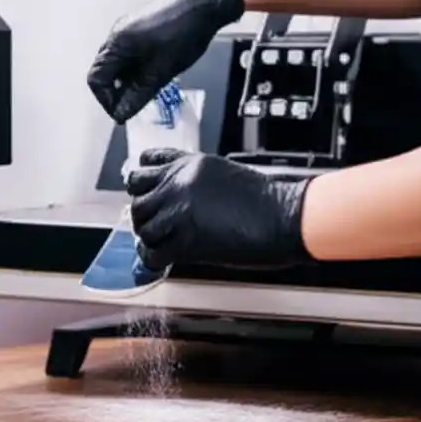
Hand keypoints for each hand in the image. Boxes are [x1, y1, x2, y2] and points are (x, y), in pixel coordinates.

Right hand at [87, 0, 244, 122]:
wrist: (204, 3)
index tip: (121, 113)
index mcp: (116, 44)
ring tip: (144, 91)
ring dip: (125, 80)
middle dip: (115, 91)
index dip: (106, 100)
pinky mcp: (139, 26)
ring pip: (117, 62)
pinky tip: (151, 73)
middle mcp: (116, 34)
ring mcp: (127, 28)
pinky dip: (133, 68)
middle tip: (132, 105)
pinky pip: (127, 52)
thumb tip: (122, 113)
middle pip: (103, 70)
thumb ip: (137, 95)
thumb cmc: (183, 35)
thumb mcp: (160, 72)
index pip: (96, 79)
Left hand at [126, 149, 313, 269]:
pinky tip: (160, 257)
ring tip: (158, 240)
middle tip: (152, 220)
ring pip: (141, 224)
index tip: (143, 190)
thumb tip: (175, 191)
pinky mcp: (185, 241)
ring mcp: (179, 212)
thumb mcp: (222, 171)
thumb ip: (193, 177)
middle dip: (143, 210)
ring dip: (147, 235)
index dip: (142, 180)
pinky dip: (152, 258)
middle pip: (137, 196)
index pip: (145, 164)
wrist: (284, 216)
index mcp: (188, 164)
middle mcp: (178, 184)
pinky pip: (152, 252)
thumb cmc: (264, 198)